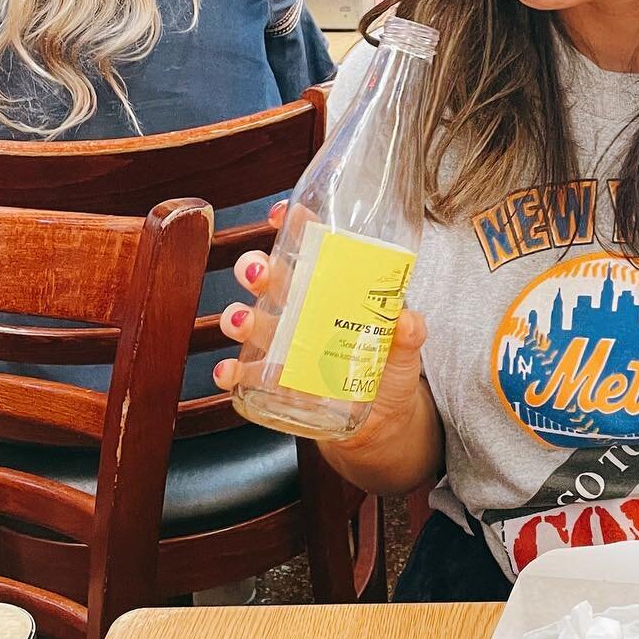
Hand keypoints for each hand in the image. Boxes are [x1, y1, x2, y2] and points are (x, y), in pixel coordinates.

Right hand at [213, 203, 429, 450]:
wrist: (382, 424)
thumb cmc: (389, 372)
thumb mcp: (404, 349)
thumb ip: (408, 333)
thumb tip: (406, 320)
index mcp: (331, 290)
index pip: (310, 248)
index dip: (294, 227)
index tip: (284, 215)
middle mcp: (301, 311)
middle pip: (270, 280)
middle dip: (256, 270)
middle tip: (259, 273)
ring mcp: (283, 346)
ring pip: (250, 320)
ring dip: (238, 316)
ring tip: (242, 320)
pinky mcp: (273, 382)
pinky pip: (243, 372)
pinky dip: (231, 370)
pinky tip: (230, 372)